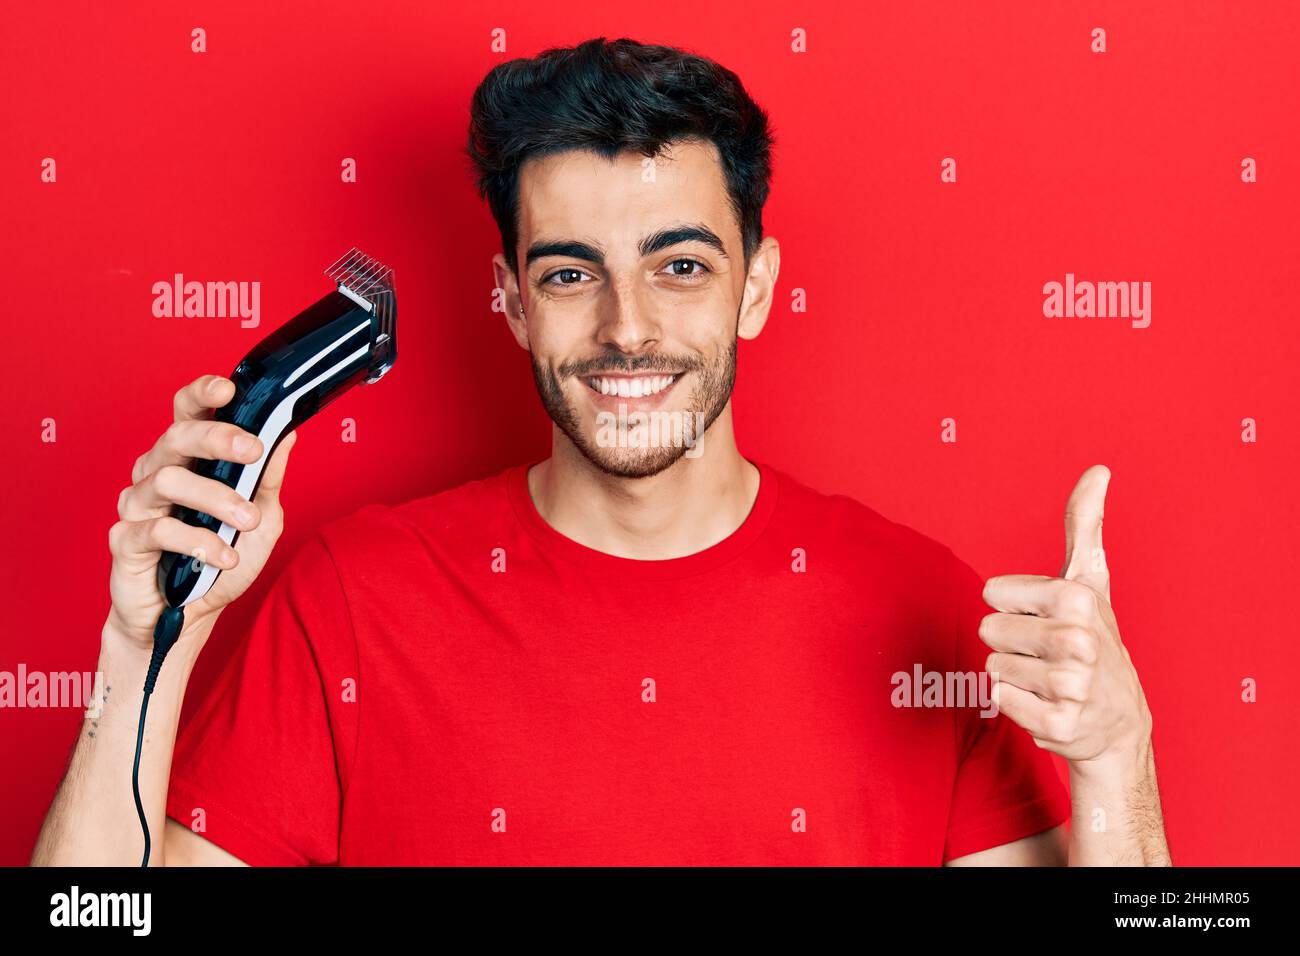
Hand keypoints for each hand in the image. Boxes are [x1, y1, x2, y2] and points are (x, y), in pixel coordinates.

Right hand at [106, 374, 297, 649]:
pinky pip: (157, 529)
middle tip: (253, 451)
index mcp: (188, 460)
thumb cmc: (221, 559)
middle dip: (217, 438)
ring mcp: (137, 505)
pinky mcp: (125, 540)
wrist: (191, 617)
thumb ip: (268, 477)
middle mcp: (157, 473)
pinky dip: (197, 541)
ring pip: (168, 481)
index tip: (229, 388)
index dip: (202, 393)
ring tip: (248, 521)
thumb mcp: (261, 516)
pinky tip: (224, 556)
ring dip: (216, 499)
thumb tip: (288, 433)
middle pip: (176, 437)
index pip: (187, 412)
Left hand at [979, 465, 1151, 767]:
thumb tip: (1098, 470)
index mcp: (1077, 598)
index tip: (1048, 618)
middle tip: (1049, 653)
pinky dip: (1016, 705)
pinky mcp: (1056, 724)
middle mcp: (1078, 642)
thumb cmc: (1095, 638)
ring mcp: (1070, 686)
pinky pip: (999, 701)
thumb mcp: (1089, 580)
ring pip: (991, 666)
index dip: (1015, 607)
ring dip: (1014, 675)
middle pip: (988, 630)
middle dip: (1011, 643)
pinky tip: (1047, 705)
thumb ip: (1084, 524)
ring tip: (1050, 680)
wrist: (1118, 720)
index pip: (992, 593)